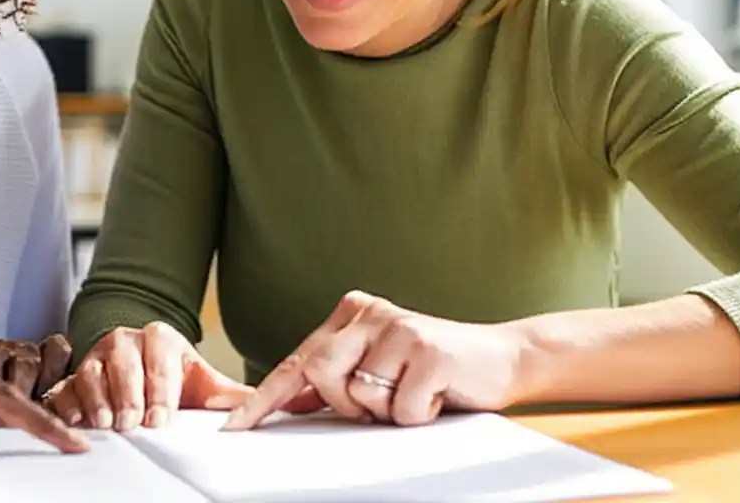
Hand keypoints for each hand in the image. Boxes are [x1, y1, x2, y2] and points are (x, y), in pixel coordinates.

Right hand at [42, 321, 265, 431]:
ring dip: (97, 398)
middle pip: (124, 366)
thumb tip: (261, 402)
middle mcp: (124, 341)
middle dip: (128, 397)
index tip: (161, 419)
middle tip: (131, 423)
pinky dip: (69, 402)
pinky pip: (65, 386)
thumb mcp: (199, 380)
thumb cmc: (170, 377)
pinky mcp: (72, 374)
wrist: (136, 364)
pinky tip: (76, 419)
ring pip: (92, 372)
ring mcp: (95, 355)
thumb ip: (226, 393)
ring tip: (106, 423)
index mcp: (159, 338)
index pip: (160, 363)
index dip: (160, 392)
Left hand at [223, 291, 529, 430]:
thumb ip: (337, 377)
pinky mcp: (429, 350)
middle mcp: (370, 312)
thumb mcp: (377, 368)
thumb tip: (289, 401)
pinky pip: (400, 408)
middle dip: (344, 402)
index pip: (297, 360)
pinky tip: (436, 396)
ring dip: (386, 411)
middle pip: (319, 372)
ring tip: (414, 393)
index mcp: (351, 312)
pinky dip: (417, 415)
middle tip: (380, 403)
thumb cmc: (434, 371)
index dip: (264, 398)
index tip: (234, 427)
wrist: (504, 358)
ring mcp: (400, 328)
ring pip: (359, 394)